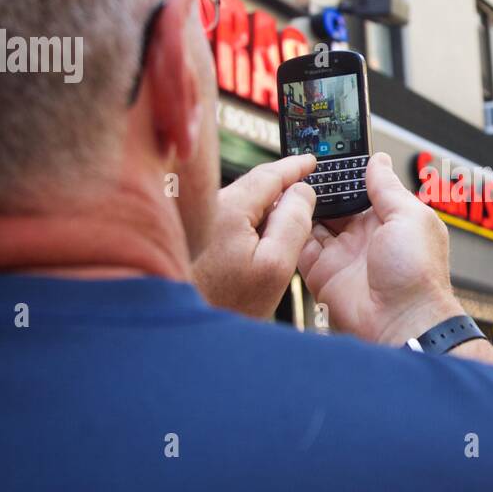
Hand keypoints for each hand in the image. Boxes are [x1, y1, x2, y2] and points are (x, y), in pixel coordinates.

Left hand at [192, 155, 316, 316]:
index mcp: (230, 208)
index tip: (310, 161)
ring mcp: (198, 222)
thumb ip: (294, 224)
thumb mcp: (275, 266)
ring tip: (286, 211)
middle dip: (279, 181)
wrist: (182, 330)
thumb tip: (302, 192)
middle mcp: (209, 208)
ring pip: (240, 201)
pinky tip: (258, 233)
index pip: (269, 175)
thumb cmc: (226, 303)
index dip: (294, 167)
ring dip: (264, 202)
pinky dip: (249, 216)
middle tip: (303, 178)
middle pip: (253, 185)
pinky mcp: (194, 237)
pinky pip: (229, 215)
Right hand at [297, 152, 466, 346]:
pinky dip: (290, 231)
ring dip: (303, 205)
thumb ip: (387, 188)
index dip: (346, 172)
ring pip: (313, 222)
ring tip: (290, 184)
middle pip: (334, 204)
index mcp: (389, 220)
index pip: (362, 189)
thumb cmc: (417, 274)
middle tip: (303, 166)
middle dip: (320, 187)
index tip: (329, 154)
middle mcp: (364, 237)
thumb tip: (377, 161)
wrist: (401, 321)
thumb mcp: (409, 217)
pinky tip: (284, 212)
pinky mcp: (322, 273)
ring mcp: (342, 255)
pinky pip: (301, 247)